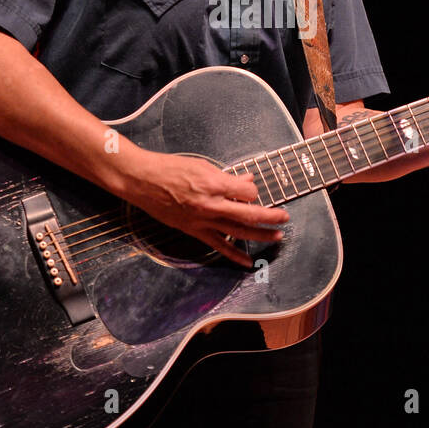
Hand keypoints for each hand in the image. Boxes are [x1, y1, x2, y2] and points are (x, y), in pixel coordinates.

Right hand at [119, 149, 288, 266]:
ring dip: (260, 235)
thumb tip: (247, 181)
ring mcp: (202, 220)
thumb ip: (226, 177)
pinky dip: (234, 255)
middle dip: (270, 216)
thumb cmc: (170, 168)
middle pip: (248, 214)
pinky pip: (218, 245)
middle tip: (284, 217)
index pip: (246, 192)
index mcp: (213, 184)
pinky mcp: (194, 230)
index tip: (253, 190)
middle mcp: (211, 204)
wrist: (143, 181)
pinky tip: (248, 262)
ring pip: (238, 232)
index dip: (254, 191)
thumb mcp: (201, 165)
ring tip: (277, 236)